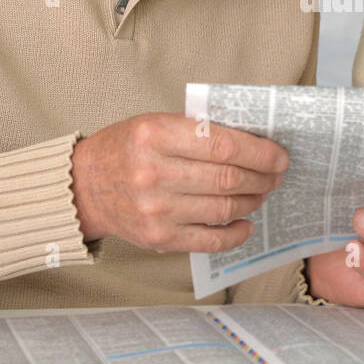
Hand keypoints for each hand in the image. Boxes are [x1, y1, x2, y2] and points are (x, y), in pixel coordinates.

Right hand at [69, 112, 287, 252]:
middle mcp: (154, 174)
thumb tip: (254, 142)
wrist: (84, 187)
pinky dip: (236, 233)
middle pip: (228, 179)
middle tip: (275, 175)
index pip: (223, 145)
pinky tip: (245, 222)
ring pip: (224, 208)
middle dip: (262, 177)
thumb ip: (199, 131)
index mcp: (155, 135)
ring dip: (253, 201)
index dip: (259, 152)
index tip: (279, 156)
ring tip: (261, 193)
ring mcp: (156, 210)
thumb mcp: (156, 124)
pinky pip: (211, 240)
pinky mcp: (159, 238)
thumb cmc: (126, 149)